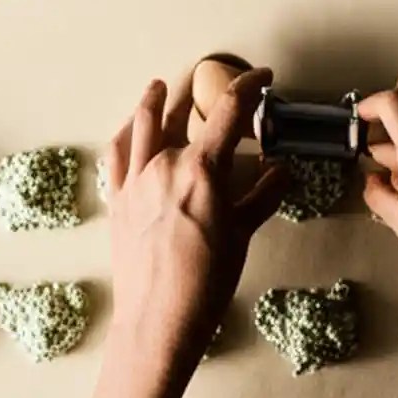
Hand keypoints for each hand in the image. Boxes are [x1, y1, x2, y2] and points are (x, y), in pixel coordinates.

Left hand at [104, 70, 287, 364]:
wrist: (158, 319)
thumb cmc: (205, 282)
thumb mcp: (243, 234)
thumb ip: (263, 196)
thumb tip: (281, 172)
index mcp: (202, 169)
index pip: (230, 111)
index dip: (249, 86)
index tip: (261, 77)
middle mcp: (164, 165)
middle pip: (182, 112)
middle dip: (203, 93)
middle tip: (218, 86)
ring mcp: (136, 180)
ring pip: (141, 124)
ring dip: (154, 100)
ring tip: (160, 86)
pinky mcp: (118, 200)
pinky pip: (116, 155)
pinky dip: (124, 134)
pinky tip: (128, 128)